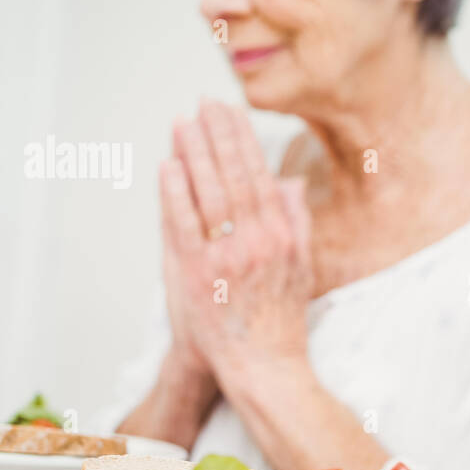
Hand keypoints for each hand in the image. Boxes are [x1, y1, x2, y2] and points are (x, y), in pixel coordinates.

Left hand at [160, 99, 313, 375]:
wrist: (264, 365)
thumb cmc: (282, 319)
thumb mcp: (301, 267)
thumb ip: (296, 223)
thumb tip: (291, 184)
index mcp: (281, 236)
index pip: (260, 175)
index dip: (243, 140)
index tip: (230, 112)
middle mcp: (257, 241)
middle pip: (234, 176)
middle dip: (218, 135)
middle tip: (204, 103)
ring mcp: (227, 257)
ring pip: (209, 194)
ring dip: (194, 154)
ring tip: (183, 122)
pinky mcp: (199, 275)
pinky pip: (184, 226)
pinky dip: (176, 194)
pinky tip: (168, 167)